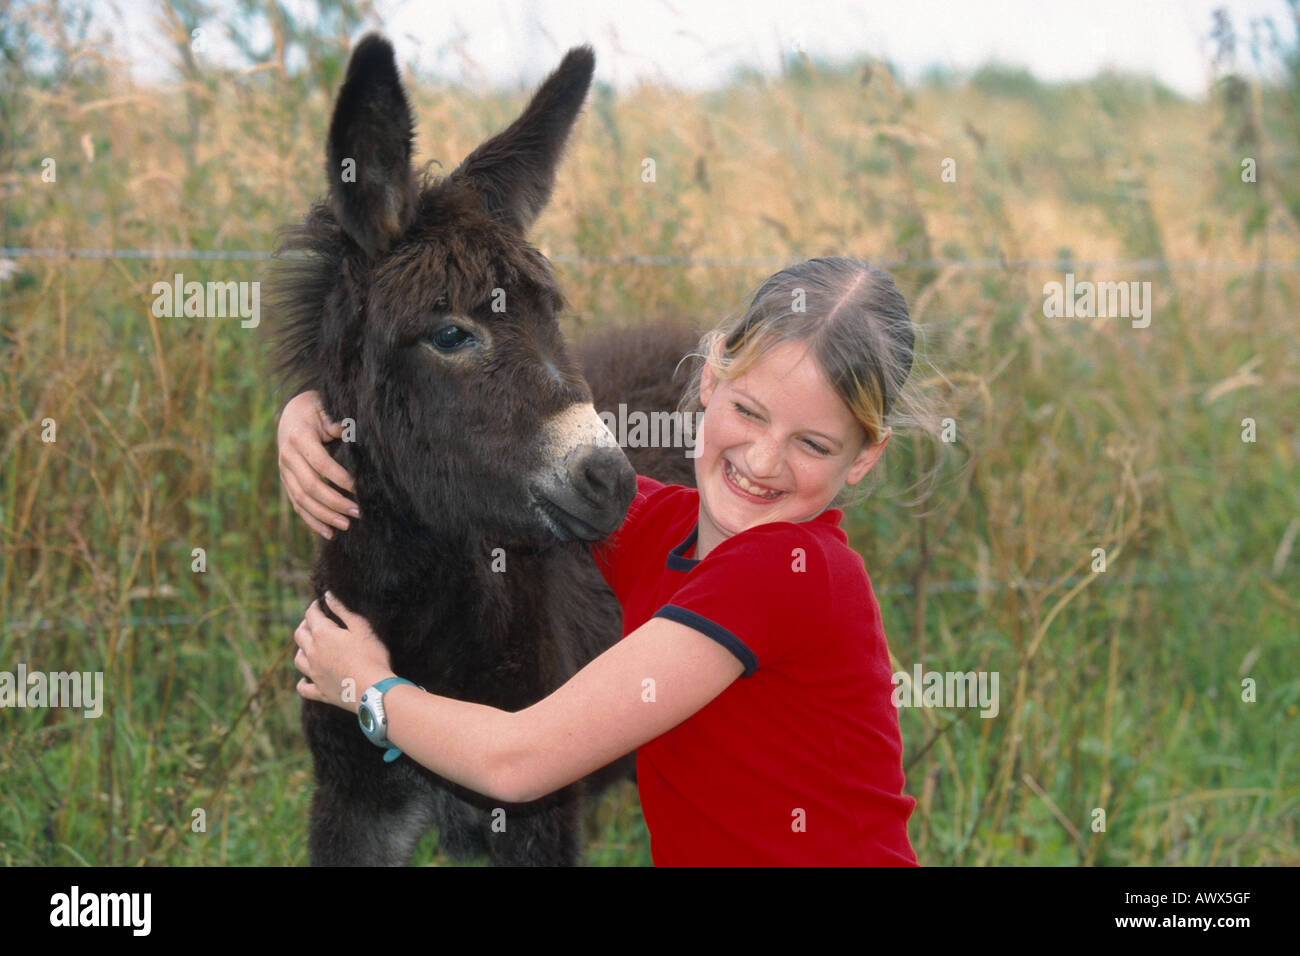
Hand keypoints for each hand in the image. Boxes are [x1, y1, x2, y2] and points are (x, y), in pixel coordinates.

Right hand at [277, 390, 358, 538]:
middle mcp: (287, 457)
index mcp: (298, 437)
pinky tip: (329, 533)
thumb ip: (335, 421)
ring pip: (302, 500)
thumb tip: (347, 430)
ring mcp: (285, 472)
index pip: (320, 463)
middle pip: (310, 486)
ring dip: (325, 516)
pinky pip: (297, 506)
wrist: (292, 413)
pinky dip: (312, 521)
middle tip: (358, 512)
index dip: (340, 478)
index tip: (359, 488)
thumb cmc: (316, 410)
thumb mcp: (324, 408)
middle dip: (335, 502)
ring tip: (347, 525)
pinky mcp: (287, 482)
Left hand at [293, 591, 394, 711]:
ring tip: (309, 647)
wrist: (373, 689)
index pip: (311, 615)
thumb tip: (327, 596)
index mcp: (323, 634)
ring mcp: (314, 674)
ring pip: (298, 659)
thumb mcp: (361, 627)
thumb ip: (343, 610)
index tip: (320, 603)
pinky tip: (305, 679)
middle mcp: (313, 653)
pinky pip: (304, 687)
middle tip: (313, 622)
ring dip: (301, 650)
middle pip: (299, 634)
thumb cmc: (372, 656)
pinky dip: (303, 682)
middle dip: (305, 624)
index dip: (314, 606)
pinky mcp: (320, 691)